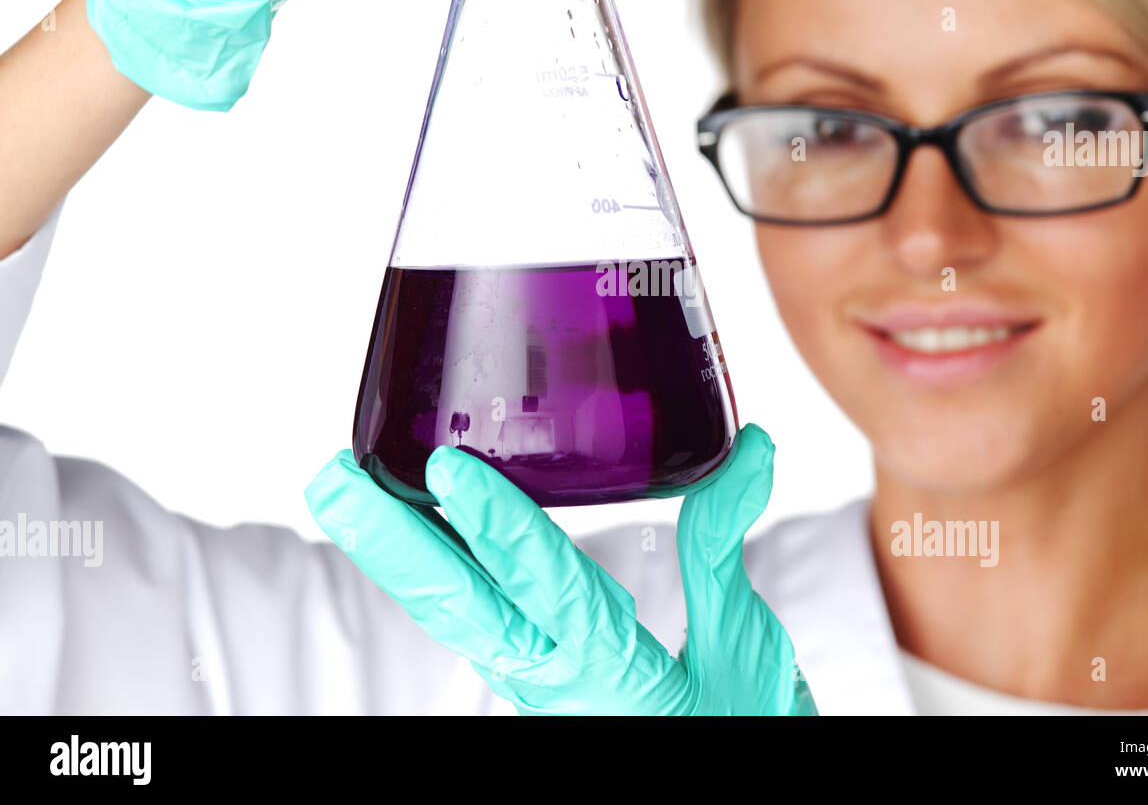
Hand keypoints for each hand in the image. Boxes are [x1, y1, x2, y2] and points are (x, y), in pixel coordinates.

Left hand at [305, 423, 818, 715]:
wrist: (741, 770)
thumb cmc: (743, 728)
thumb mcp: (742, 646)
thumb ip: (724, 548)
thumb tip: (747, 447)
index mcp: (610, 677)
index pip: (545, 590)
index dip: (498, 527)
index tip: (448, 470)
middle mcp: (556, 683)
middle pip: (457, 607)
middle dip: (388, 543)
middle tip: (330, 480)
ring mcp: (538, 684)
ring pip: (456, 615)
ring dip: (401, 555)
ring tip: (351, 496)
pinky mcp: (538, 679)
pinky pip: (477, 622)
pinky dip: (441, 572)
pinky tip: (423, 534)